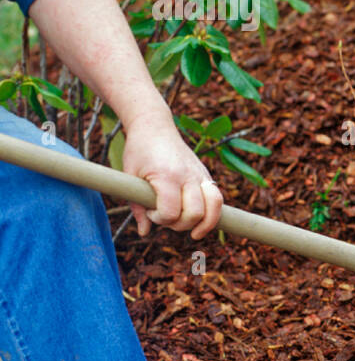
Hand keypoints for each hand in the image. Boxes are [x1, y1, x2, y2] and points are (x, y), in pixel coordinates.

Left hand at [121, 113, 222, 238]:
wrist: (155, 127)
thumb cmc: (139, 151)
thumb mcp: (130, 177)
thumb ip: (137, 206)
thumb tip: (144, 233)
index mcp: (167, 176)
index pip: (171, 212)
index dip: (161, 219)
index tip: (150, 212)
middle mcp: (188, 175)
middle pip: (195, 213)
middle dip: (180, 224)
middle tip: (166, 217)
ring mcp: (201, 175)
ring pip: (215, 207)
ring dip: (204, 223)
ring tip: (193, 230)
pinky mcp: (206, 175)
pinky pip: (217, 199)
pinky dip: (212, 214)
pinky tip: (201, 221)